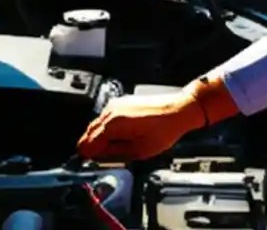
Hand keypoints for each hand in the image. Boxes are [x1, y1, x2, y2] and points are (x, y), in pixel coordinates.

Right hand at [76, 77, 240, 161]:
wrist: (179, 109)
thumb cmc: (165, 129)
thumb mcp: (139, 151)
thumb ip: (114, 155)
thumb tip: (99, 158)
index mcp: (112, 124)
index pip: (87, 144)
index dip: (90, 157)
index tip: (95, 164)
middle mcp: (110, 112)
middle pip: (88, 134)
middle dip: (94, 148)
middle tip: (106, 159)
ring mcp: (116, 105)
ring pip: (97, 125)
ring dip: (101, 138)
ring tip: (118, 149)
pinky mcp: (122, 103)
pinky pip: (107, 118)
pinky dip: (109, 129)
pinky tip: (122, 137)